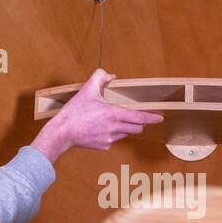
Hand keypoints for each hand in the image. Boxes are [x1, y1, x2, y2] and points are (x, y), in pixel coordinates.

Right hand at [31, 69, 163, 162]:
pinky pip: (113, 140)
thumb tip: (110, 76)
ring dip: (124, 127)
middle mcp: (114, 128)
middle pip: (136, 128)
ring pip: (125, 134)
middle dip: (139, 123)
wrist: (62, 132)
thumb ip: (99, 77)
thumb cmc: (74, 112)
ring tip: (113, 120)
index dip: (151, 117)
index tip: (159, 117)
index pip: (139, 117)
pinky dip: (112, 134)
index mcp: (113, 114)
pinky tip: (101, 128)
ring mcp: (109, 139)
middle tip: (137, 117)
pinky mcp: (103, 146)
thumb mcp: (86, 90)